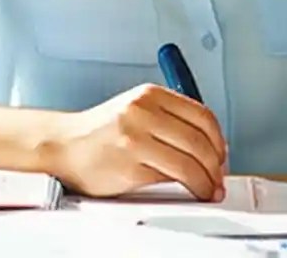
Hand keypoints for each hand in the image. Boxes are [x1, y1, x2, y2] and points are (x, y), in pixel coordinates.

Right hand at [47, 84, 227, 200]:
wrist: (64, 145)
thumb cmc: (102, 131)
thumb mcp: (137, 108)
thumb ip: (170, 119)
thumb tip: (210, 146)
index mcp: (149, 95)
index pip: (202, 116)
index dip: (219, 139)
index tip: (222, 154)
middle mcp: (142, 113)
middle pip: (199, 141)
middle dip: (216, 166)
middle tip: (218, 178)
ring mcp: (134, 139)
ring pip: (188, 163)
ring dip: (205, 182)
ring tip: (208, 189)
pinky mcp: (128, 166)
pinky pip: (168, 179)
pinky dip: (186, 188)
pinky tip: (190, 191)